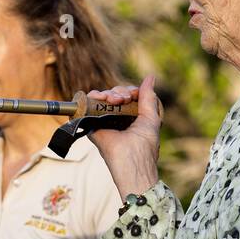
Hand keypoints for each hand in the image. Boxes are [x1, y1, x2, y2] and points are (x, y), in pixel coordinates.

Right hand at [85, 75, 162, 197]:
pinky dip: (93, 97)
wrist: (130, 161)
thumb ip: (149, 97)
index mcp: (133, 116)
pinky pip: (89, 105)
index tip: (133, 95)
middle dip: (120, 92)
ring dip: (109, 93)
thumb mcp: (151, 117)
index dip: (130, 91)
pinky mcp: (93, 125)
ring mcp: (105, 121)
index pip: (129, 96)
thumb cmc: (144, 144)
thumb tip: (150, 77)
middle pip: (116, 94)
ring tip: (114, 100)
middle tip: (124, 99)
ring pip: (103, 97)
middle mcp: (118, 118)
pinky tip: (99, 96)